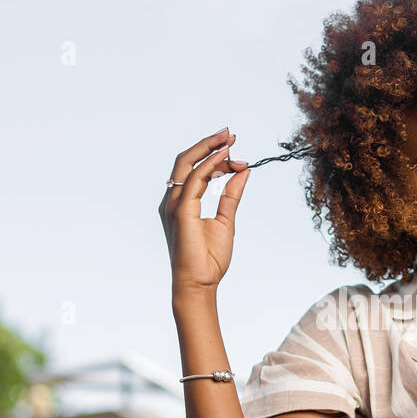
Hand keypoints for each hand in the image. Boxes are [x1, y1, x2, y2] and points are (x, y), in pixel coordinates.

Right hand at [159, 128, 250, 293]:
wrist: (200, 285)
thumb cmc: (208, 260)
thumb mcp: (226, 221)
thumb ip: (231, 195)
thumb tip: (243, 171)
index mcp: (181, 204)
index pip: (194, 169)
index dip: (214, 156)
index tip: (237, 152)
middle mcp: (173, 201)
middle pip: (185, 161)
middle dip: (208, 143)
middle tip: (230, 133)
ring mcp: (174, 206)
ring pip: (187, 164)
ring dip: (209, 148)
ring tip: (229, 139)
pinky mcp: (181, 212)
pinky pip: (195, 181)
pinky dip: (210, 165)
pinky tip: (226, 158)